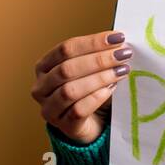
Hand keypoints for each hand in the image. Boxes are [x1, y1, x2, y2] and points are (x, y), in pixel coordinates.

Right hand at [31, 29, 132, 145]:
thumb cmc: (91, 92)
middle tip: (123, 54)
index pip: (66, 49)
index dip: (93, 42)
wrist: (93, 124)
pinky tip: (110, 90)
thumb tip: (119, 41)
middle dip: (98, 59)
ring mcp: (50, 109)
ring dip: (99, 78)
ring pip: (70, 90)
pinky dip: (96, 98)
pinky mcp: (64, 127)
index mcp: (44, 66)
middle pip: (67, 68)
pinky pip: (78, 110)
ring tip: (121, 71)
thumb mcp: (91, 70)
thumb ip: (99, 55)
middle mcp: (41, 87)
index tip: (118, 38)